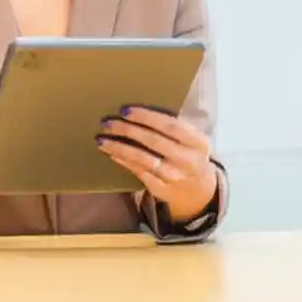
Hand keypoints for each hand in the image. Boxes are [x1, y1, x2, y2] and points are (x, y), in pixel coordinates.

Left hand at [97, 106, 217, 222]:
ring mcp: (173, 176)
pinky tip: (112, 153)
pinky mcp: (161, 189)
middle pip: (153, 141)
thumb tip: (139, 112)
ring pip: (142, 159)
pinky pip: (138, 172)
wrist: (199, 192)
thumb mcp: (192, 141)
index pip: (170, 125)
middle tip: (107, 123)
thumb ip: (174, 127)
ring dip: (119, 148)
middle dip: (127, 130)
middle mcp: (186, 160)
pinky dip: (123, 161)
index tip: (125, 110)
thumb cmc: (190, 156)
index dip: (146, 116)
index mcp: (196, 142)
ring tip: (102, 139)